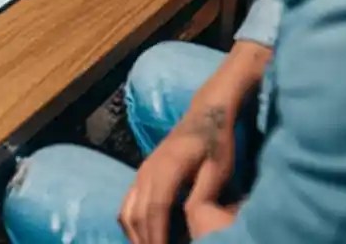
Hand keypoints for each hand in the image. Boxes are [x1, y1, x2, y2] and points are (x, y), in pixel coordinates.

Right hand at [119, 106, 235, 243]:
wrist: (205, 114)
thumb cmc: (216, 142)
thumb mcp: (218, 170)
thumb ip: (202, 197)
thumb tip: (191, 225)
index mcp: (166, 169)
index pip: (156, 209)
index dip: (158, 236)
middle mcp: (147, 171)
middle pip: (137, 214)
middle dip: (145, 240)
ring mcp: (141, 172)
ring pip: (128, 211)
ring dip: (136, 235)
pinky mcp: (141, 174)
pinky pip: (127, 204)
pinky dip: (131, 224)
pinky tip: (143, 236)